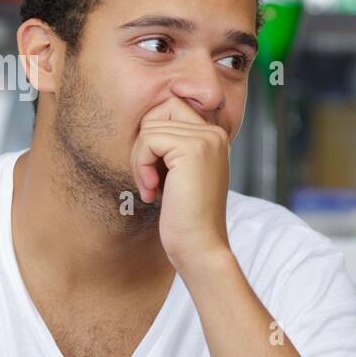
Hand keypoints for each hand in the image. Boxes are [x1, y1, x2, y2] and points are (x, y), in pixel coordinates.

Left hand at [129, 96, 231, 271]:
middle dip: (144, 144)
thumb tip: (144, 123)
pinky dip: (141, 166)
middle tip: (149, 179)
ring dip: (140, 161)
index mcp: (215, 138)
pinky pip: (148, 140)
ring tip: (152, 189)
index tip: (156, 172)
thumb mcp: (180, 174)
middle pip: (160, 111)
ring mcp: (206, 139)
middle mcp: (215, 133)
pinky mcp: (192, 148)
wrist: (200, 246)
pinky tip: (152, 190)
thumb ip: (171, 147)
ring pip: (150, 128)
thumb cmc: (186, 218)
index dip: (153, 138)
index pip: (171, 110)